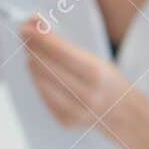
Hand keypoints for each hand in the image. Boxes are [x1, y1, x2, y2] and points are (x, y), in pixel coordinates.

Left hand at [20, 20, 146, 131]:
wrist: (123, 114)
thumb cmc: (107, 81)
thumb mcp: (95, 60)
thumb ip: (65, 46)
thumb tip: (36, 26)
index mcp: (97, 75)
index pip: (61, 53)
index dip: (41, 38)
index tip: (27, 26)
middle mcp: (86, 95)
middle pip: (47, 67)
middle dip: (33, 48)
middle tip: (25, 35)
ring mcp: (75, 111)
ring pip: (41, 82)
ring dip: (33, 64)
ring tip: (33, 54)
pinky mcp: (66, 122)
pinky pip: (44, 97)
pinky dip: (39, 82)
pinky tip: (41, 74)